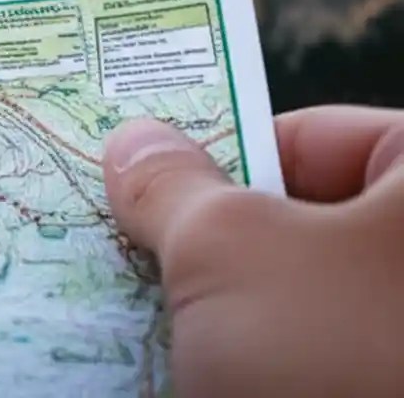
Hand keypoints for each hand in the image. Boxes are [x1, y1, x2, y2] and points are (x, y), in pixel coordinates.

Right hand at [103, 107, 403, 396]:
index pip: (315, 137)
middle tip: (134, 251)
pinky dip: (257, 364)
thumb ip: (172, 187)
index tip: (145, 189)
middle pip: (306, 224)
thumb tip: (135, 143)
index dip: (219, 153)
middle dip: (212, 239)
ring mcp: (402, 334)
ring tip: (146, 320)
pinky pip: (314, 361)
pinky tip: (192, 376)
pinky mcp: (378, 387)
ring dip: (226, 312)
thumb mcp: (228, 254)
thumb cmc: (338, 362)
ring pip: (303, 304)